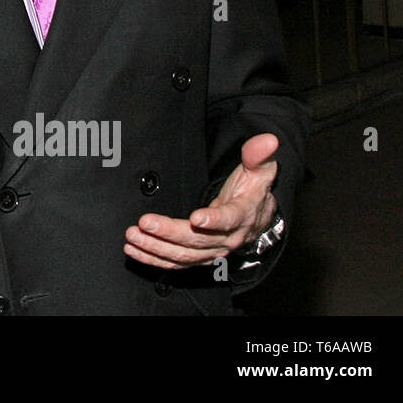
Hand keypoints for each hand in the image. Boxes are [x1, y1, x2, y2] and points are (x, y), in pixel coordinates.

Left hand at [123, 133, 279, 269]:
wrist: (257, 217)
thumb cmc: (253, 191)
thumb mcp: (260, 170)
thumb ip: (259, 154)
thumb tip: (269, 140)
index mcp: (243, 215)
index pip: (230, 220)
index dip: (214, 220)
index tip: (196, 218)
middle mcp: (228, 238)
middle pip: (197, 240)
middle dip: (169, 233)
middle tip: (145, 222)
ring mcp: (212, 251)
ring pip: (184, 256)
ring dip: (156, 248)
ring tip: (133, 237)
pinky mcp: (199, 257)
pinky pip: (176, 263)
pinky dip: (154, 259)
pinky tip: (135, 251)